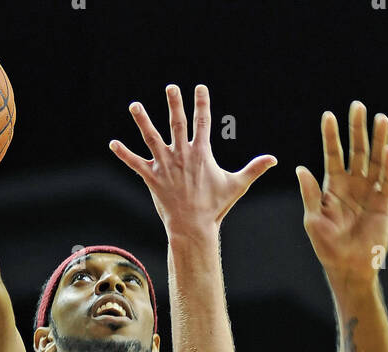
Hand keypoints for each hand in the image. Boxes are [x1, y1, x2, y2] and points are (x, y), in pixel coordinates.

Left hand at [110, 84, 275, 234]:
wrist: (194, 227)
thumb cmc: (215, 207)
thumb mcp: (236, 186)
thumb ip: (254, 169)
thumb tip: (274, 159)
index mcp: (201, 153)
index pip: (203, 122)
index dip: (202, 103)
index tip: (199, 88)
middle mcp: (182, 154)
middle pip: (177, 122)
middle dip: (174, 102)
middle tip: (171, 86)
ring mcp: (165, 165)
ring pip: (151, 137)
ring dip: (142, 120)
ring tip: (134, 106)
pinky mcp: (152, 178)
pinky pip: (134, 163)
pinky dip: (123, 154)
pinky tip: (113, 143)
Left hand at [296, 103, 387, 281]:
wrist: (348, 267)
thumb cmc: (327, 247)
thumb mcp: (313, 220)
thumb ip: (310, 194)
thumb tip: (301, 169)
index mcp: (333, 187)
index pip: (333, 155)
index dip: (331, 136)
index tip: (328, 116)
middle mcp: (353, 185)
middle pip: (356, 151)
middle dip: (357, 129)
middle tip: (358, 106)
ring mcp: (370, 192)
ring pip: (375, 160)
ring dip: (378, 140)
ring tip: (380, 118)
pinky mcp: (384, 203)